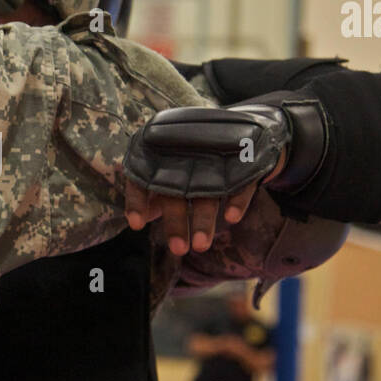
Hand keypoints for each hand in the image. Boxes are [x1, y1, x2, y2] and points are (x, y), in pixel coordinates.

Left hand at [125, 148, 286, 253]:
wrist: (244, 131)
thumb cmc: (195, 159)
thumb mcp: (172, 173)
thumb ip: (156, 195)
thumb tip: (141, 218)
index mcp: (162, 155)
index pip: (143, 176)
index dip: (138, 200)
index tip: (136, 225)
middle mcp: (185, 155)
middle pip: (176, 191)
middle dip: (176, 221)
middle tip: (178, 250)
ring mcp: (215, 157)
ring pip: (206, 191)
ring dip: (203, 219)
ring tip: (200, 246)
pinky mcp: (243, 160)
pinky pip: (239, 181)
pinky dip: (236, 199)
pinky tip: (231, 218)